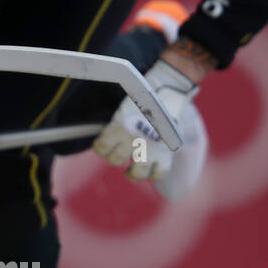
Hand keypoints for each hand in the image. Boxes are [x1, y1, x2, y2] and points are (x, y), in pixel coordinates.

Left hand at [93, 59, 197, 181]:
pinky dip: (155, 175)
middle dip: (115, 158)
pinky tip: (150, 170)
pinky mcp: (166, 152)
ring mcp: (149, 147)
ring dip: (132, 174)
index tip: (104, 145)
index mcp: (118, 127)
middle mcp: (131, 139)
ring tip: (131, 172)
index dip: (101, 148)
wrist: (166, 92)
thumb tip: (106, 142)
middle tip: (119, 155)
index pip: (101, 147)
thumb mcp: (122, 112)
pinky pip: (160, 172)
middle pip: (115, 160)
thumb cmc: (141, 101)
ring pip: (138, 172)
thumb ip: (116, 127)